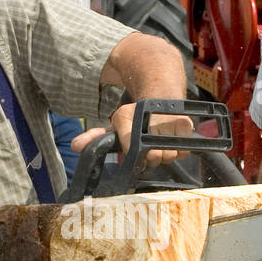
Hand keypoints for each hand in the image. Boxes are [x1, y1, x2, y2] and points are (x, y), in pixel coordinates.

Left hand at [72, 106, 194, 166]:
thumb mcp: (115, 126)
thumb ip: (96, 137)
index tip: (134, 154)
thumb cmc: (136, 119)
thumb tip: (75, 146)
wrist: (160, 101)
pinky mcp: (185, 125)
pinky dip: (179, 151)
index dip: (133, 155)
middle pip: (152, 158)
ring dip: (165, 156)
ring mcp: (168, 122)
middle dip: (151, 159)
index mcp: (126, 118)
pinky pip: (183, 152)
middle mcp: (147, 118)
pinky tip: (171, 140)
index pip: (130, 147)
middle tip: (149, 150)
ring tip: (160, 144)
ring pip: (168, 156)